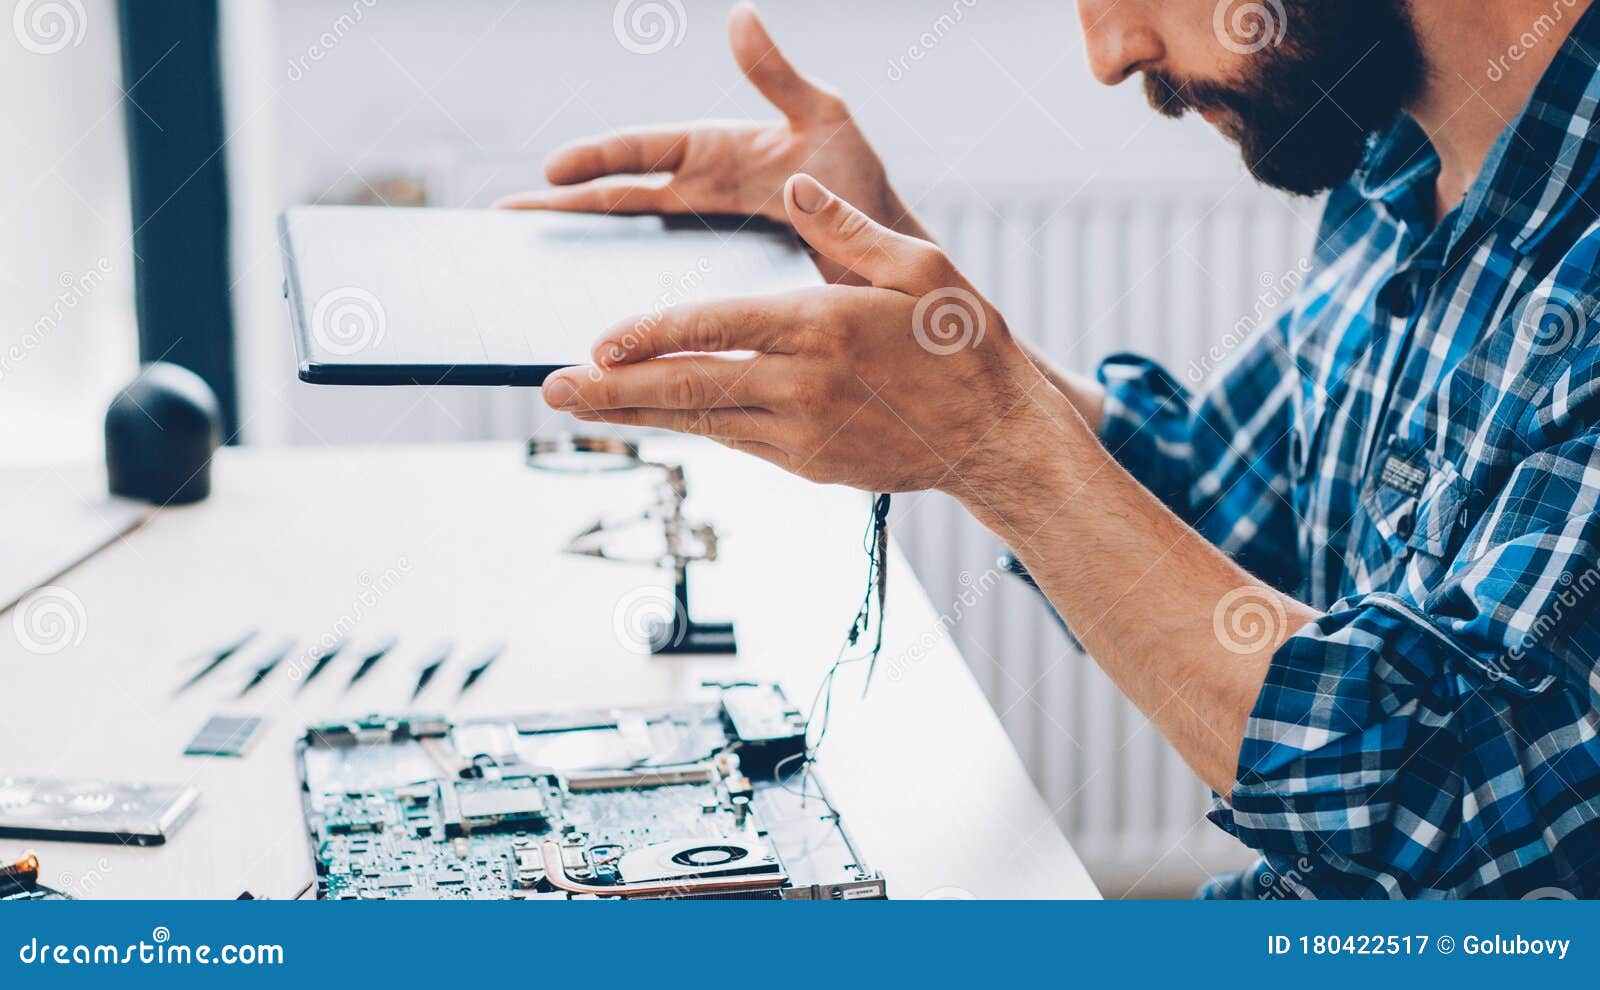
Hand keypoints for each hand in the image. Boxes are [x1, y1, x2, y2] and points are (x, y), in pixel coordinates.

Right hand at [495, 3, 923, 282]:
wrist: (890, 261)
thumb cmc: (862, 186)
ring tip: (527, 271)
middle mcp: (699, 197)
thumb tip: (741, 15)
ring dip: (579, 255)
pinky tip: (593, 324)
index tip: (551, 169)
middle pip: (615, 201)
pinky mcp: (715, 285)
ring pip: (626, 247)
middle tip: (504, 222)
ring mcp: (703, 243)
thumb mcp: (825, 121)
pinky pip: (659, 290)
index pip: (641, 151)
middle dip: (560, 208)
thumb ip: (780, 76)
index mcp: (714, 152)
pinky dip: (624, 300)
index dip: (596, 158)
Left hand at [540, 174, 1074, 496]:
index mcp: (823, 326)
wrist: (998, 438)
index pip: (716, 327)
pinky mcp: (807, 463)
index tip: (598, 340)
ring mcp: (802, 432)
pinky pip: (735, 441)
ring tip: (579, 406)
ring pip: (701, 421)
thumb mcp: (920, 266)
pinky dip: (690, 427)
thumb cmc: (964, 344)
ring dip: (636, 414)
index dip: (652, 334)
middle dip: (614, 389)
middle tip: (551, 388)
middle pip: (688, 385)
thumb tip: (789, 183)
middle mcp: (803, 385)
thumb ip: (845, 228)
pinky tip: (655, 418)